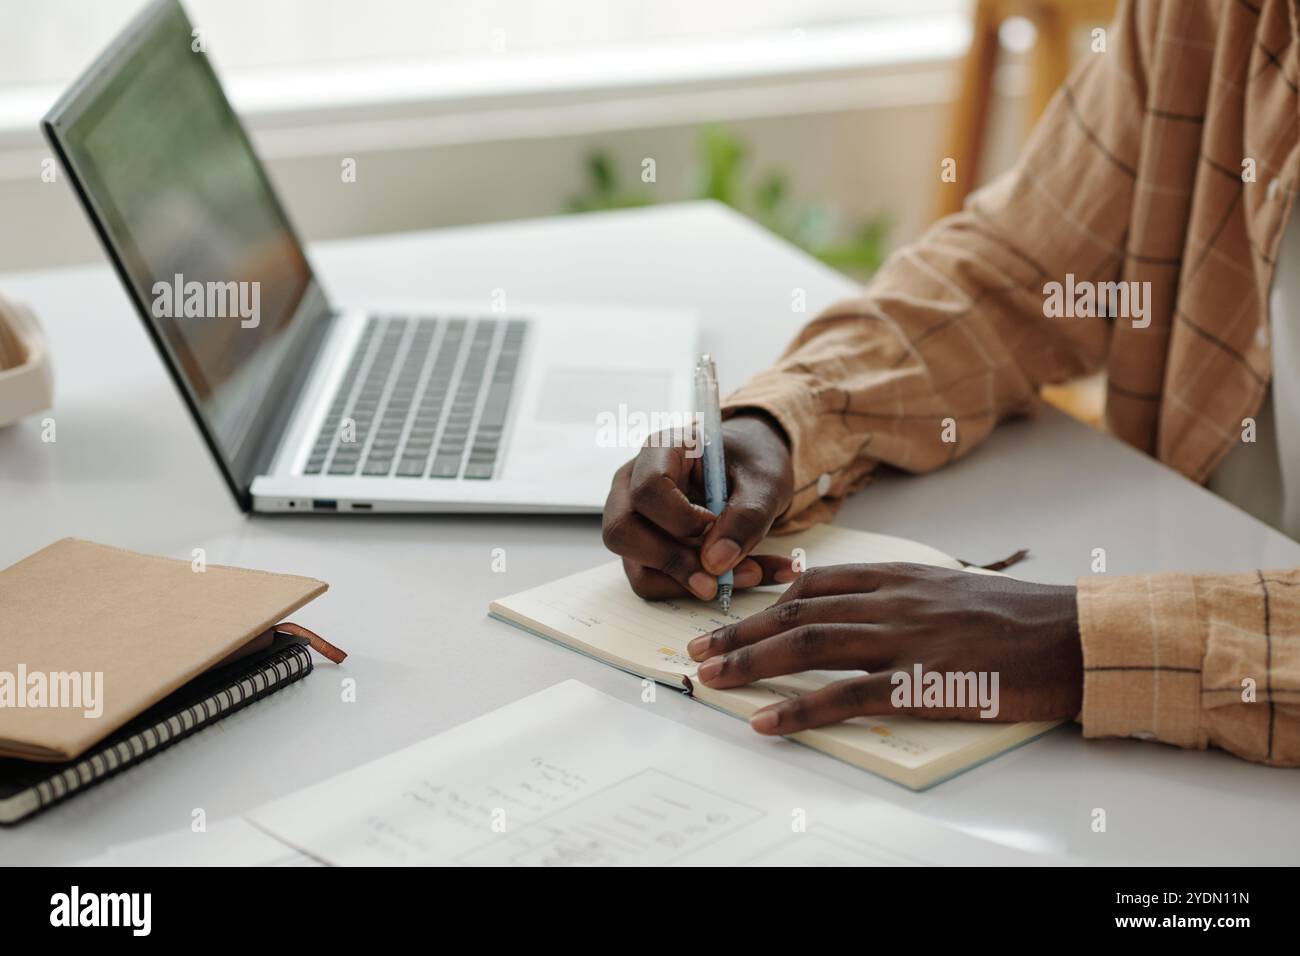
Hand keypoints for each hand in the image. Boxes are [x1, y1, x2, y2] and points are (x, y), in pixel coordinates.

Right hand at [602, 412, 795, 599]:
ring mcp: (633, 518)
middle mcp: (633, 483)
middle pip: (622, 531)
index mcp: (661, 450)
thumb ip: (746, 518)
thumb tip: (715, 564)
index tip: (715, 525)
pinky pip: (652, 580)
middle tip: (718, 577)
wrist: (751, 471)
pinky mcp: (643, 548)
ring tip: (742, 575)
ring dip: (686, 582)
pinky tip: (731, 578)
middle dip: (672, 561)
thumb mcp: (765, 483)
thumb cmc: (752, 465)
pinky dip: (691, 589)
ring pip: (635, 565)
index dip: (680, 519)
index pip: (648, 488)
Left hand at [686, 562, 1081, 730]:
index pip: (814, 582)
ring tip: (712, 679)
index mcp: (897, 575)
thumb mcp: (949, 587)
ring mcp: (904, 639)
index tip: (734, 617)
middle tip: (699, 650)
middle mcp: (890, 600)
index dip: (765, 602)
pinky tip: (765, 720)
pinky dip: (798, 708)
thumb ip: (899, 594)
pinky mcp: (921, 683)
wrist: (1071, 636)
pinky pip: (845, 695)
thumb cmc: (1014, 616)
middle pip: (796, 612)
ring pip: (808, 644)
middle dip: (739, 631)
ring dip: (751, 662)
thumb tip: (852, 606)